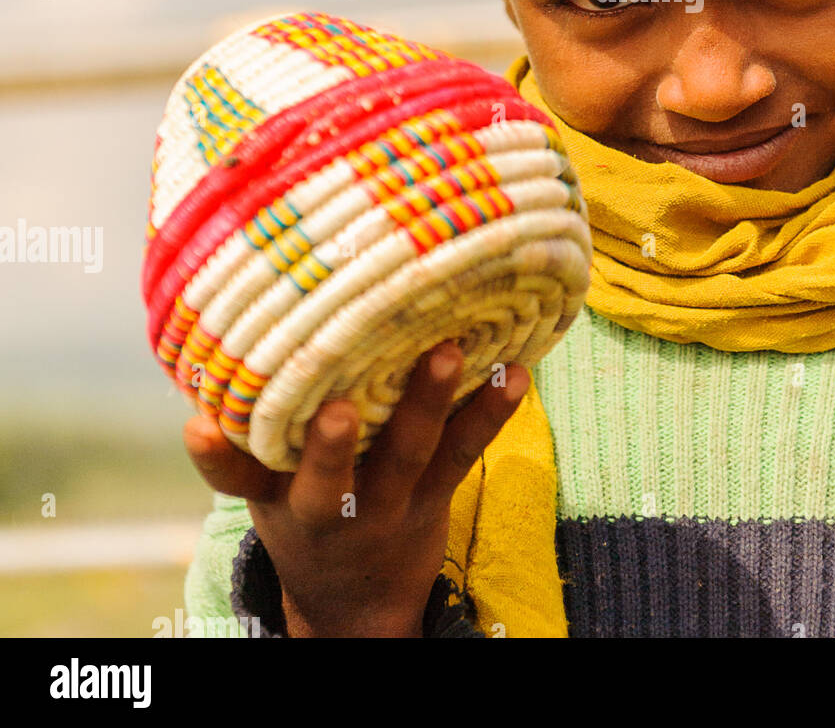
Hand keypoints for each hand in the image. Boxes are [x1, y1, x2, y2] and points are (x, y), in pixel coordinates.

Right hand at [183, 342, 528, 636]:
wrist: (359, 600)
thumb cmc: (304, 512)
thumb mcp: (262, 491)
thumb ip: (236, 445)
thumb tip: (202, 390)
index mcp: (279, 497)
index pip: (238, 478)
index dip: (216, 457)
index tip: (199, 425)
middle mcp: (334, 507)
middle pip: (331, 478)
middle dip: (334, 445)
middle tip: (340, 406)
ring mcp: (393, 501)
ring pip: (412, 454)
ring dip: (432, 403)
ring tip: (450, 353)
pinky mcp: (439, 491)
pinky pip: (468, 450)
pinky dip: (493, 410)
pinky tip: (516, 372)